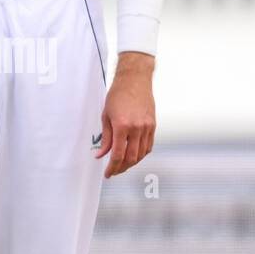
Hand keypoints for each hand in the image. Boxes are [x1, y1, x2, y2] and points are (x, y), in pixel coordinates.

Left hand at [94, 52, 155, 177]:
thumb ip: (105, 138)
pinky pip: (148, 146)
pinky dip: (141, 154)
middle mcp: (137, 128)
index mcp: (122, 126)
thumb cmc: (118, 95)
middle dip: (121, 168)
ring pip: (141, 154)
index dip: (112, 168)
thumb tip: (101, 154)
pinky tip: (134, 155)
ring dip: (131, 163)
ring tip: (122, 164)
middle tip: (114, 171)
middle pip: (131, 158)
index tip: (108, 173)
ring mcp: (147, 127)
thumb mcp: (106, 116)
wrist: (134, 80)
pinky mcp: (153, 125)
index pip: (118, 155)